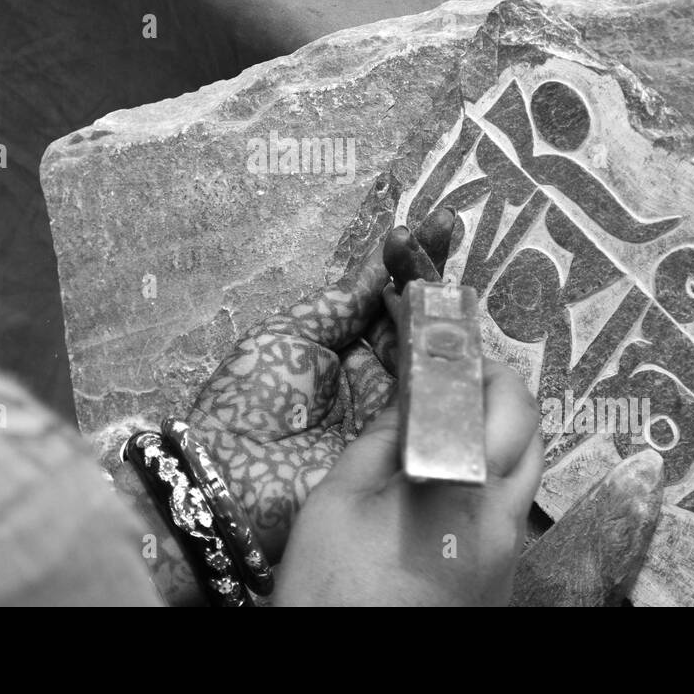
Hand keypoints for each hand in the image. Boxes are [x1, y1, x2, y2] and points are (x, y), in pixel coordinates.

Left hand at [185, 207, 456, 562]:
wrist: (234, 468)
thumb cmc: (250, 396)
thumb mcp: (291, 333)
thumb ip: (341, 303)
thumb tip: (379, 269)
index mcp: (344, 345)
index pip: (388, 296)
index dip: (413, 262)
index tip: (437, 225)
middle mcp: (376, 373)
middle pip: (419, 320)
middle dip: (435, 277)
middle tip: (447, 238)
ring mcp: (395, 407)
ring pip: (434, 355)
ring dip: (444, 314)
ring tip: (449, 275)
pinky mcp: (407, 440)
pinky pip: (436, 399)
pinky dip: (451, 368)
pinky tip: (459, 331)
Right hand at [274, 309, 543, 605]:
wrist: (345, 667)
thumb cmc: (331, 586)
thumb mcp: (338, 497)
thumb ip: (385, 437)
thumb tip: (412, 392)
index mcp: (463, 486)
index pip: (495, 396)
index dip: (471, 353)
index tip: (444, 327)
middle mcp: (504, 517)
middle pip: (529, 428)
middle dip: (496, 388)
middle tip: (449, 372)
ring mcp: (510, 551)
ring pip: (527, 468)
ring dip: (499, 431)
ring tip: (447, 419)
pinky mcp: (503, 579)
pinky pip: (513, 506)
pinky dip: (492, 473)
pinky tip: (448, 475)